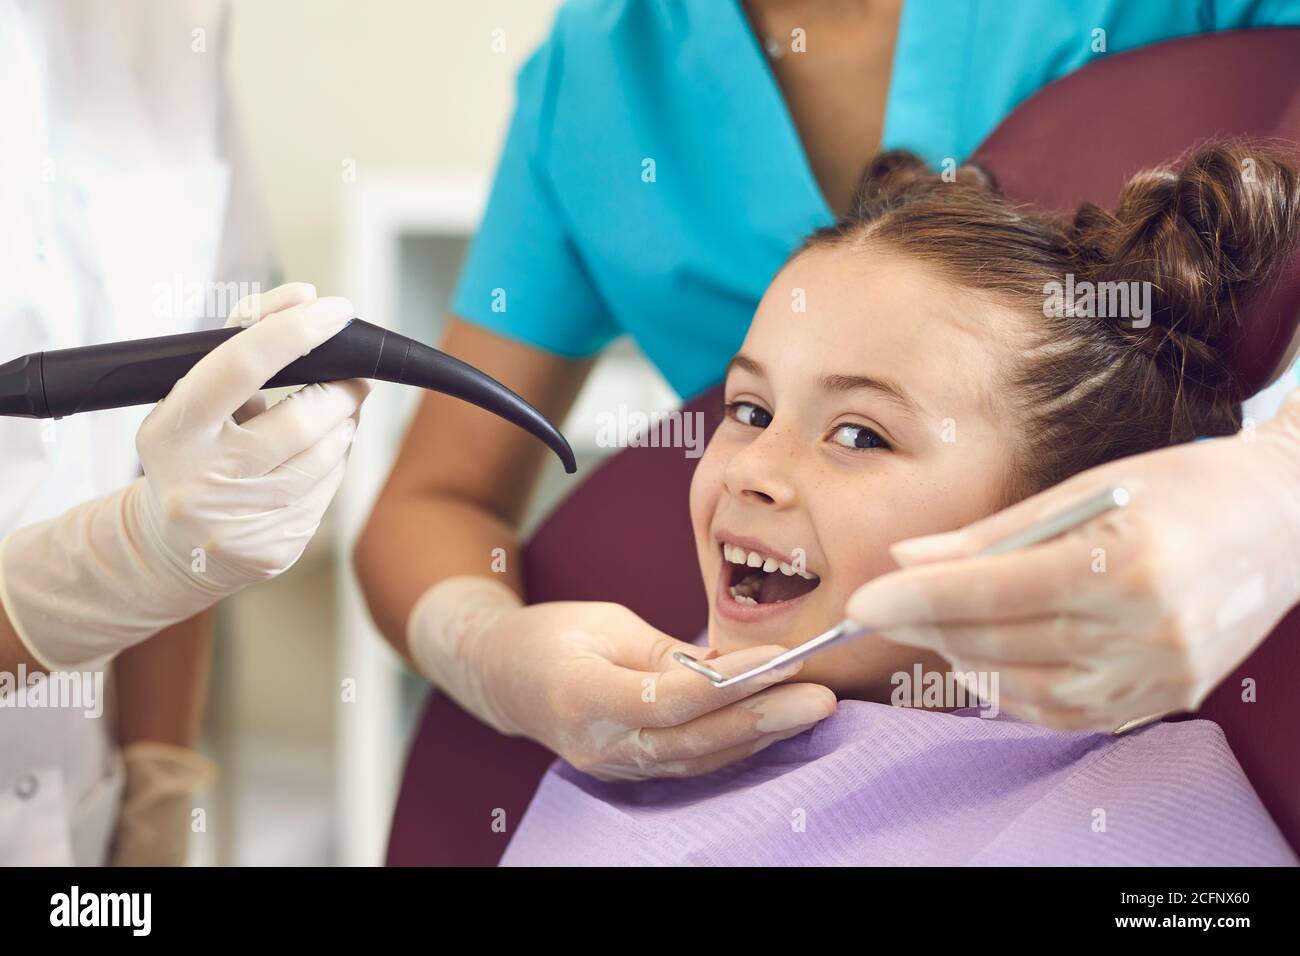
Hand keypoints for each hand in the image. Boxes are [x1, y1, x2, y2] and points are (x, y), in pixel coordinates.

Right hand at [133, 283, 368, 594]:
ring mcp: (238, 522)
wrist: (170, 547)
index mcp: (172, 430)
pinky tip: (315, 460)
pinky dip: (332, 466)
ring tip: (335, 417)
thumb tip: (305, 296)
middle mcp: (201, 480)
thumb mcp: (193, 396)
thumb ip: (243, 340)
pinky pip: (327, 492)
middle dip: (341, 392)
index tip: (334, 310)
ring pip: (326, 456)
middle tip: (353, 380)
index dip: (294, 332)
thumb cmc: (189, 452)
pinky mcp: (272, 551)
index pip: (238, 366)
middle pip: (303, 420)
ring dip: (343, 428)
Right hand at [408, 576, 835, 780]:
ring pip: (698, 759)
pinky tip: (778, 727)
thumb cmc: (551, 636)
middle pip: (692, 739)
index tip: (781, 660)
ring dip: (760, 734)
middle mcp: (597, 743)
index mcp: (580, 694)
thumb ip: (666, 652)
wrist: (500, 677)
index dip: (728, 682)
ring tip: (813, 708)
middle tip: (820, 697)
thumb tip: (733, 666)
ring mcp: (612, 765)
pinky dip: (736, 745)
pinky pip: (691, 763)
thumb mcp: (604, 622)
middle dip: (763, 718)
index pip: (666, 698)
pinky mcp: (629, 771)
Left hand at [845, 389, 1299, 729]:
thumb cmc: (1180, 487)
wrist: (1283, 523)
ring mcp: (1158, 674)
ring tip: (936, 628)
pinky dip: (1013, 691)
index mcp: (1121, 561)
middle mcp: (1143, 628)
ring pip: (1025, 690)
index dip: (916, 600)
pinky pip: (1066, 713)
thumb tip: (907, 557)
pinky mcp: (1165, 699)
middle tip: (885, 611)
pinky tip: (989, 659)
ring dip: (965, 662)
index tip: (860, 603)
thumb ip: (992, 533)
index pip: (990, 591)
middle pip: (1000, 643)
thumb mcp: (1085, 489)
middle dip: (928, 629)